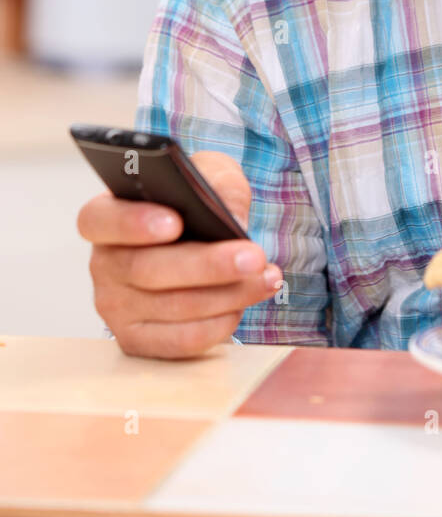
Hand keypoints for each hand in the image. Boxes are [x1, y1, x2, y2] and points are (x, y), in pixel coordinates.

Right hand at [77, 151, 281, 358]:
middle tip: (251, 257)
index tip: (175, 222)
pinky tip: (244, 304)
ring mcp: (116, 306)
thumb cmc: (195, 204)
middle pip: (146, 269)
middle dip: (207, 265)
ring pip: (172, 307)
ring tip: (266, 277)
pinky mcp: (138, 340)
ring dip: (227, 294)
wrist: (200, 242)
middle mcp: (103, 264)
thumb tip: (231, 215)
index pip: (99, 220)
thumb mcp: (209, 176)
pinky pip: (180, 340)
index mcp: (104, 217)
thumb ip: (218, 183)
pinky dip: (217, 324)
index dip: (133, 223)